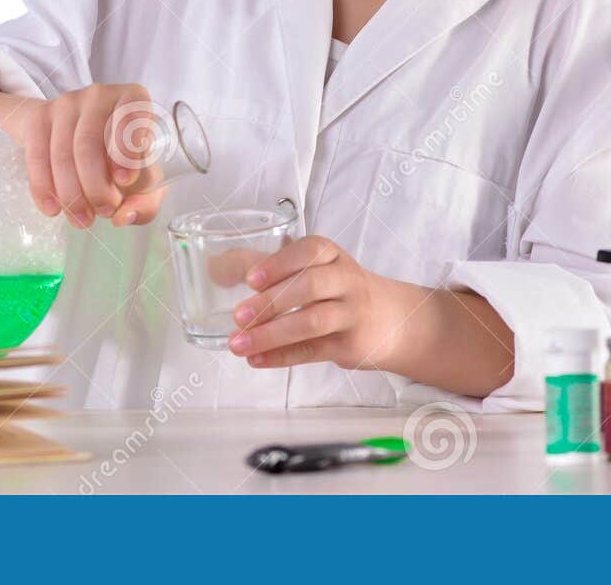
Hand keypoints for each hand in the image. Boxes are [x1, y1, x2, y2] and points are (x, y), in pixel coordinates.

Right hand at [13, 83, 167, 228]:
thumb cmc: (122, 157)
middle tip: (104, 211)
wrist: (80, 135)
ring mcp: (65, 103)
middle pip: (89, 144)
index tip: (125, 182)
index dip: (127, 151)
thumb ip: (145, 202)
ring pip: (62, 153)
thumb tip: (124, 216)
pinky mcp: (39, 117)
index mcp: (133, 99)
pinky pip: (37, 155)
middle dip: (95, 186)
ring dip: (71, 194)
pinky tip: (53, 209)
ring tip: (82, 219)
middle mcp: (98, 95)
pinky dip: (43, 187)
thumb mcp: (145, 179)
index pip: (131, 117)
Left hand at [226, 236, 411, 370]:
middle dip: (271, 302)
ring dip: (271, 334)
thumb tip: (219, 268)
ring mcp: (351, 314)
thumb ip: (275, 267)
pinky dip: (281, 356)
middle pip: (310, 287)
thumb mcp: (318, 268)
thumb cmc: (339, 288)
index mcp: (333, 256)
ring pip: (311, 322)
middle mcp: (346, 280)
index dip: (279, 263)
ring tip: (239, 344)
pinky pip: (312, 351)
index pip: (310, 251)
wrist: (392, 319)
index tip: (250, 278)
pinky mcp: (350, 345)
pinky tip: (256, 360)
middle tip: (238, 316)